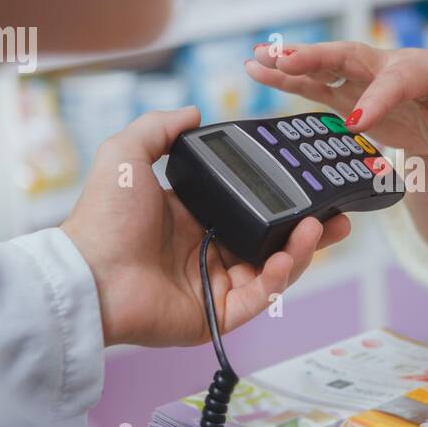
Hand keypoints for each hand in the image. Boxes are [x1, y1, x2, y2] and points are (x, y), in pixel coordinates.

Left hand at [60, 107, 350, 347]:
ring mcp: (214, 285)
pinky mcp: (215, 315)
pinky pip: (259, 298)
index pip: (249, 209)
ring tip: (322, 229)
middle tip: (339, 216)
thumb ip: (159, 128)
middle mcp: (208, 252)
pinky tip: (287, 257)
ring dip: (302, 251)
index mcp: (193, 218)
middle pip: (271, 242)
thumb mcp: (126, 154)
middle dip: (309, 231)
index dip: (281, 200)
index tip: (310, 186)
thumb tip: (194, 110)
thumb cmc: (101, 219)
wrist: (88, 275)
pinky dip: (278, 279)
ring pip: (273, 270)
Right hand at [244, 40, 427, 160]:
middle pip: (350, 55)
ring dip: (291, 63)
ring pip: (325, 66)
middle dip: (318, 56)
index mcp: (423, 69)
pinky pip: (315, 84)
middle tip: (286, 59)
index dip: (377, 99)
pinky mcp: (349, 95)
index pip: (396, 81)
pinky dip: (288, 78)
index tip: (359, 122)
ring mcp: (365, 78)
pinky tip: (259, 71)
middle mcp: (389, 65)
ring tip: (257, 58)